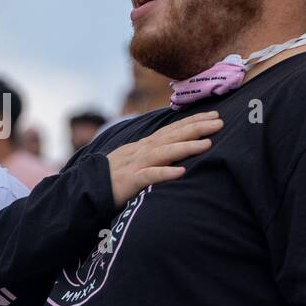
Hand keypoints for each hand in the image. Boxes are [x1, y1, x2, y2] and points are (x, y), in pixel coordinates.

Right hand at [106, 111, 221, 205]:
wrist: (85, 189)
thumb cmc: (112, 176)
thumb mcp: (133, 158)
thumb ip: (152, 152)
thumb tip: (172, 144)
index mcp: (144, 146)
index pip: (172, 130)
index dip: (192, 122)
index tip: (214, 115)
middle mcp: (141, 151)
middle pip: (171, 136)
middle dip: (196, 128)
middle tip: (220, 121)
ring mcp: (135, 165)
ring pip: (163, 153)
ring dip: (185, 147)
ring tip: (207, 144)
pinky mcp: (129, 182)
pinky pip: (148, 177)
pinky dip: (164, 173)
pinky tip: (181, 172)